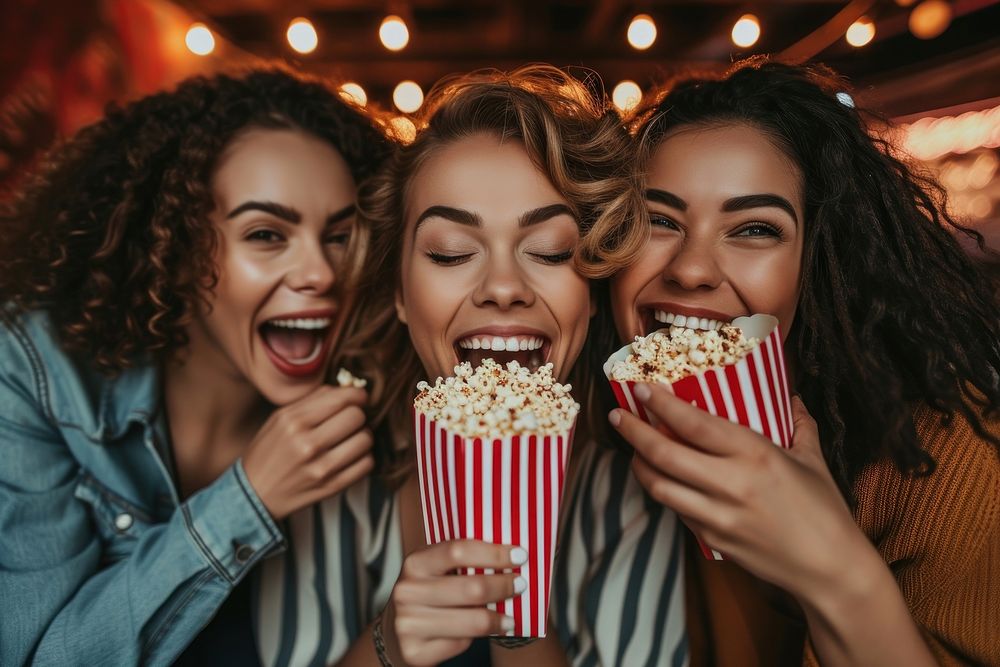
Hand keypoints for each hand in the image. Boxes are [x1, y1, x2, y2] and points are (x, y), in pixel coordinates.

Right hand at [242, 385, 373, 520]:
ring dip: (362, 437)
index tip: (358, 398)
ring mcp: (322, 468)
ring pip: (366, 440)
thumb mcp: (280, 419)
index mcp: (294, 422)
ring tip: (350, 439)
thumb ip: (312, 400)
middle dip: (357, 416)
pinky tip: (351, 456)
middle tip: (350, 421)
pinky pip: (367, 464)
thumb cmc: (269, 452)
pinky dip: (364, 457)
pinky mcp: (332, 486)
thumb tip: (346, 389)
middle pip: (357, 417)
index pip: (342, 399)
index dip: (357, 395)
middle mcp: (308, 444)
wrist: (255, 495)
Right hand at [383, 540, 527, 666]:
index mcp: (415, 563)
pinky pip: (462, 643)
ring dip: (499, 618)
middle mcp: (407, 592)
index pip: (458, 551)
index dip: (494, 553)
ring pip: (473, 621)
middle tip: (521, 585)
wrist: (395, 631)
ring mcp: (409, 624)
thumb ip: (463, 561)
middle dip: (504, 586)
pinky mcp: (416, 652)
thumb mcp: (436, 569)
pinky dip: (480, 637)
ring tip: (511, 616)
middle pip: (472, 588)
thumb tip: (511, 555)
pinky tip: (488, 630)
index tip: (520, 556)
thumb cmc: (427, 593)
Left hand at [610, 384, 869, 600]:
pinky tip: (661, 478)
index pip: (695, 423)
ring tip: (634, 449)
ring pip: (659, 486)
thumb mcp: (812, 460)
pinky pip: (676, 510)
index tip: (640, 388)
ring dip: (639, 464)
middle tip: (618, 416)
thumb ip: (798, 424)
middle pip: (664, 454)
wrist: (829, 570)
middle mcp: (731, 484)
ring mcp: (718, 516)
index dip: (662, 404)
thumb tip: (791, 397)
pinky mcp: (712, 539)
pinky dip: (663, 490)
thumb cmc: (825, 511)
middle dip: (634, 432)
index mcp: (755, 455)